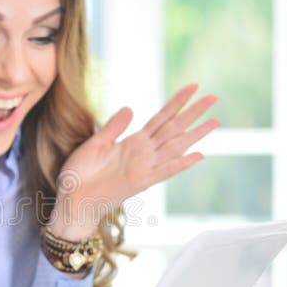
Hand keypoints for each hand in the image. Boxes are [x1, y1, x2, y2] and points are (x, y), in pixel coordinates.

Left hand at [48, 84, 219, 239]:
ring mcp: (143, 168)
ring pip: (175, 147)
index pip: (161, 118)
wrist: (71, 199)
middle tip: (214, 97)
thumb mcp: (95, 143)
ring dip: (195, 134)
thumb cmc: (80, 174)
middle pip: (174, 128)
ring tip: (215, 121)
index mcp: (133, 142)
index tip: (193, 86)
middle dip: (194, 112)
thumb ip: (114, 127)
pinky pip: (163, 172)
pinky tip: (198, 155)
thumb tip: (131, 108)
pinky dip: (180, 164)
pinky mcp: (138, 183)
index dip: (177, 102)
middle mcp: (143, 154)